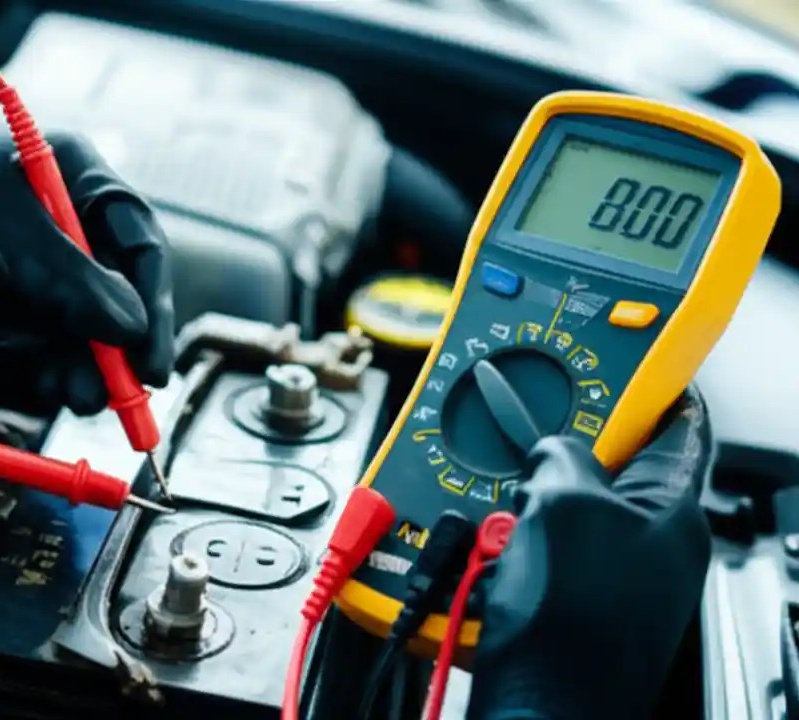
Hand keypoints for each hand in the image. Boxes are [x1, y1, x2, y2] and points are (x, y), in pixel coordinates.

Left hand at [0, 93, 173, 412]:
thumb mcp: (16, 250)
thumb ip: (81, 292)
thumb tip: (135, 333)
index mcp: (77, 174)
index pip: (139, 244)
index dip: (153, 309)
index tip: (152, 367)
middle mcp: (57, 205)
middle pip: (103, 286)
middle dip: (101, 347)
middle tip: (102, 397)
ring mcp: (19, 237)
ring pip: (57, 309)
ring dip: (57, 353)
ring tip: (56, 395)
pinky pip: (10, 312)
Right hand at [466, 388, 712, 719]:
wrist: (537, 710)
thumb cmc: (573, 626)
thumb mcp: (564, 502)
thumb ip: (562, 454)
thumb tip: (549, 450)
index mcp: (669, 513)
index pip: (675, 426)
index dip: (648, 385)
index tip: (624, 357)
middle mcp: (644, 545)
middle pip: (599, 469)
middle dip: (549, 461)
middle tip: (522, 460)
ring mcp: (603, 579)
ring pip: (551, 513)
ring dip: (513, 512)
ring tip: (497, 531)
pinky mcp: (562, 604)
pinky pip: (527, 554)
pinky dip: (499, 550)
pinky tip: (485, 564)